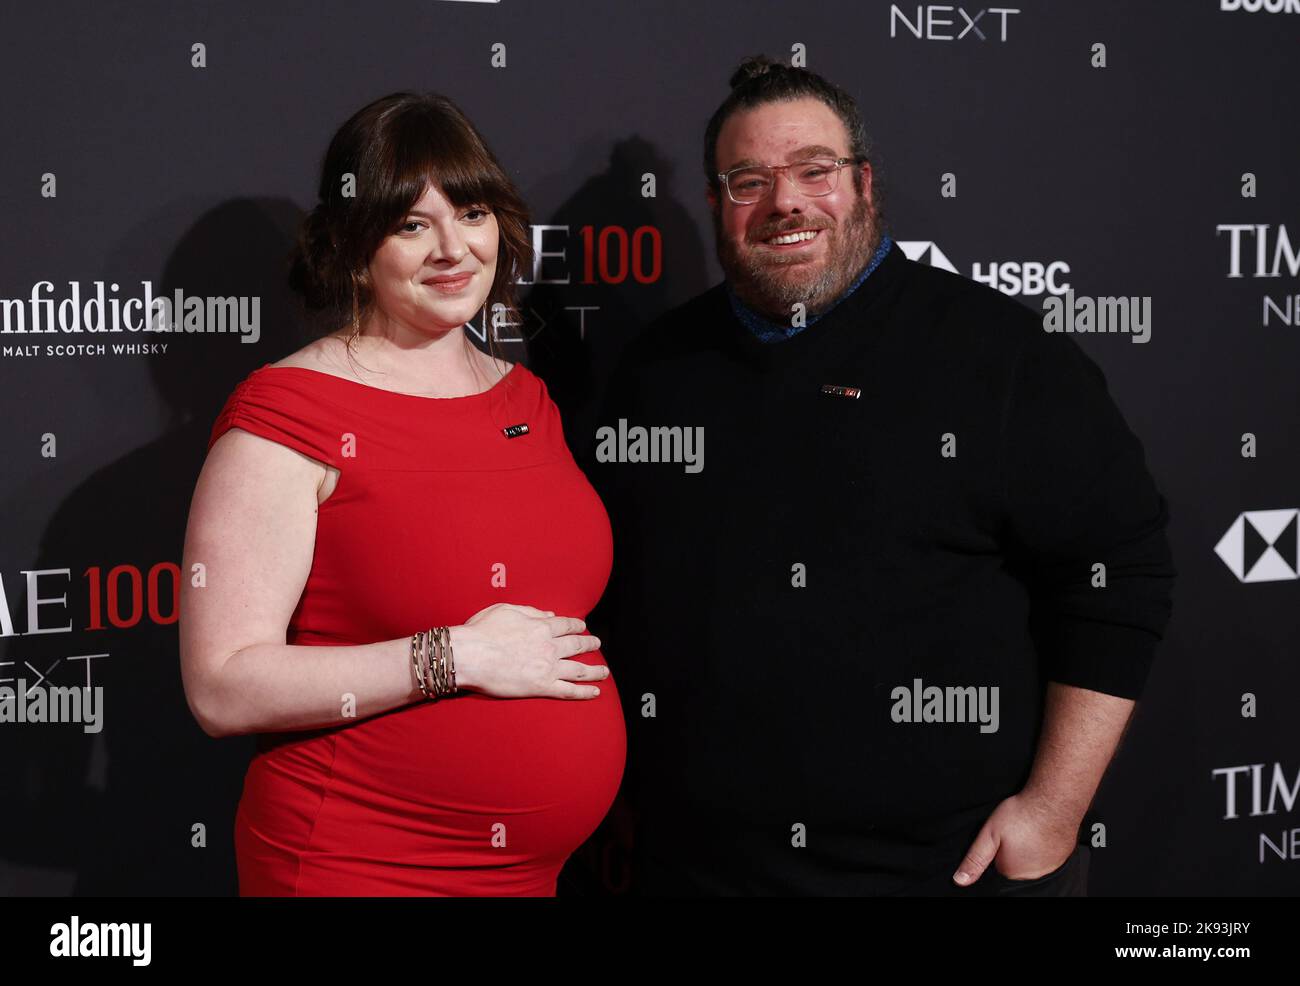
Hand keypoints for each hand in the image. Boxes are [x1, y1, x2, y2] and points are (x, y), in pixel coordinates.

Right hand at [452, 603, 608, 699]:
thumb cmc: (482, 631)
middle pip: (577, 645)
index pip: (566, 625)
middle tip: (597, 644)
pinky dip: (584, 692)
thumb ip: (531, 611)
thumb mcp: (506, 610)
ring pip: (579, 669)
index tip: (582, 627)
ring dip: (595, 669)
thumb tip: (549, 614)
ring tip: (604, 671)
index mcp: (541, 626)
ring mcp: (548, 668)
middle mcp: (549, 646)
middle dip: (590, 644)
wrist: (469, 655)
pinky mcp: (541, 687)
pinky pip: (568, 691)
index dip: (577, 625)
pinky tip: (595, 692)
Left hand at [952, 792, 1079, 885]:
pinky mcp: (1063, 858)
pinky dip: (1044, 846)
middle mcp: (1031, 874)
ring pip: (1032, 860)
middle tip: (1016, 829)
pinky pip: (1049, 856)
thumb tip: (960, 880)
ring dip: (1029, 848)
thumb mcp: (989, 833)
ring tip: (1029, 829)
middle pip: (1015, 864)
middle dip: (1013, 849)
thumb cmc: (1022, 814)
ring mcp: (1050, 867)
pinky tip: (1042, 831)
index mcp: (1010, 870)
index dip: (997, 846)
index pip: (997, 864)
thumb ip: (975, 858)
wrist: (1054, 801)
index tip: (1002, 833)